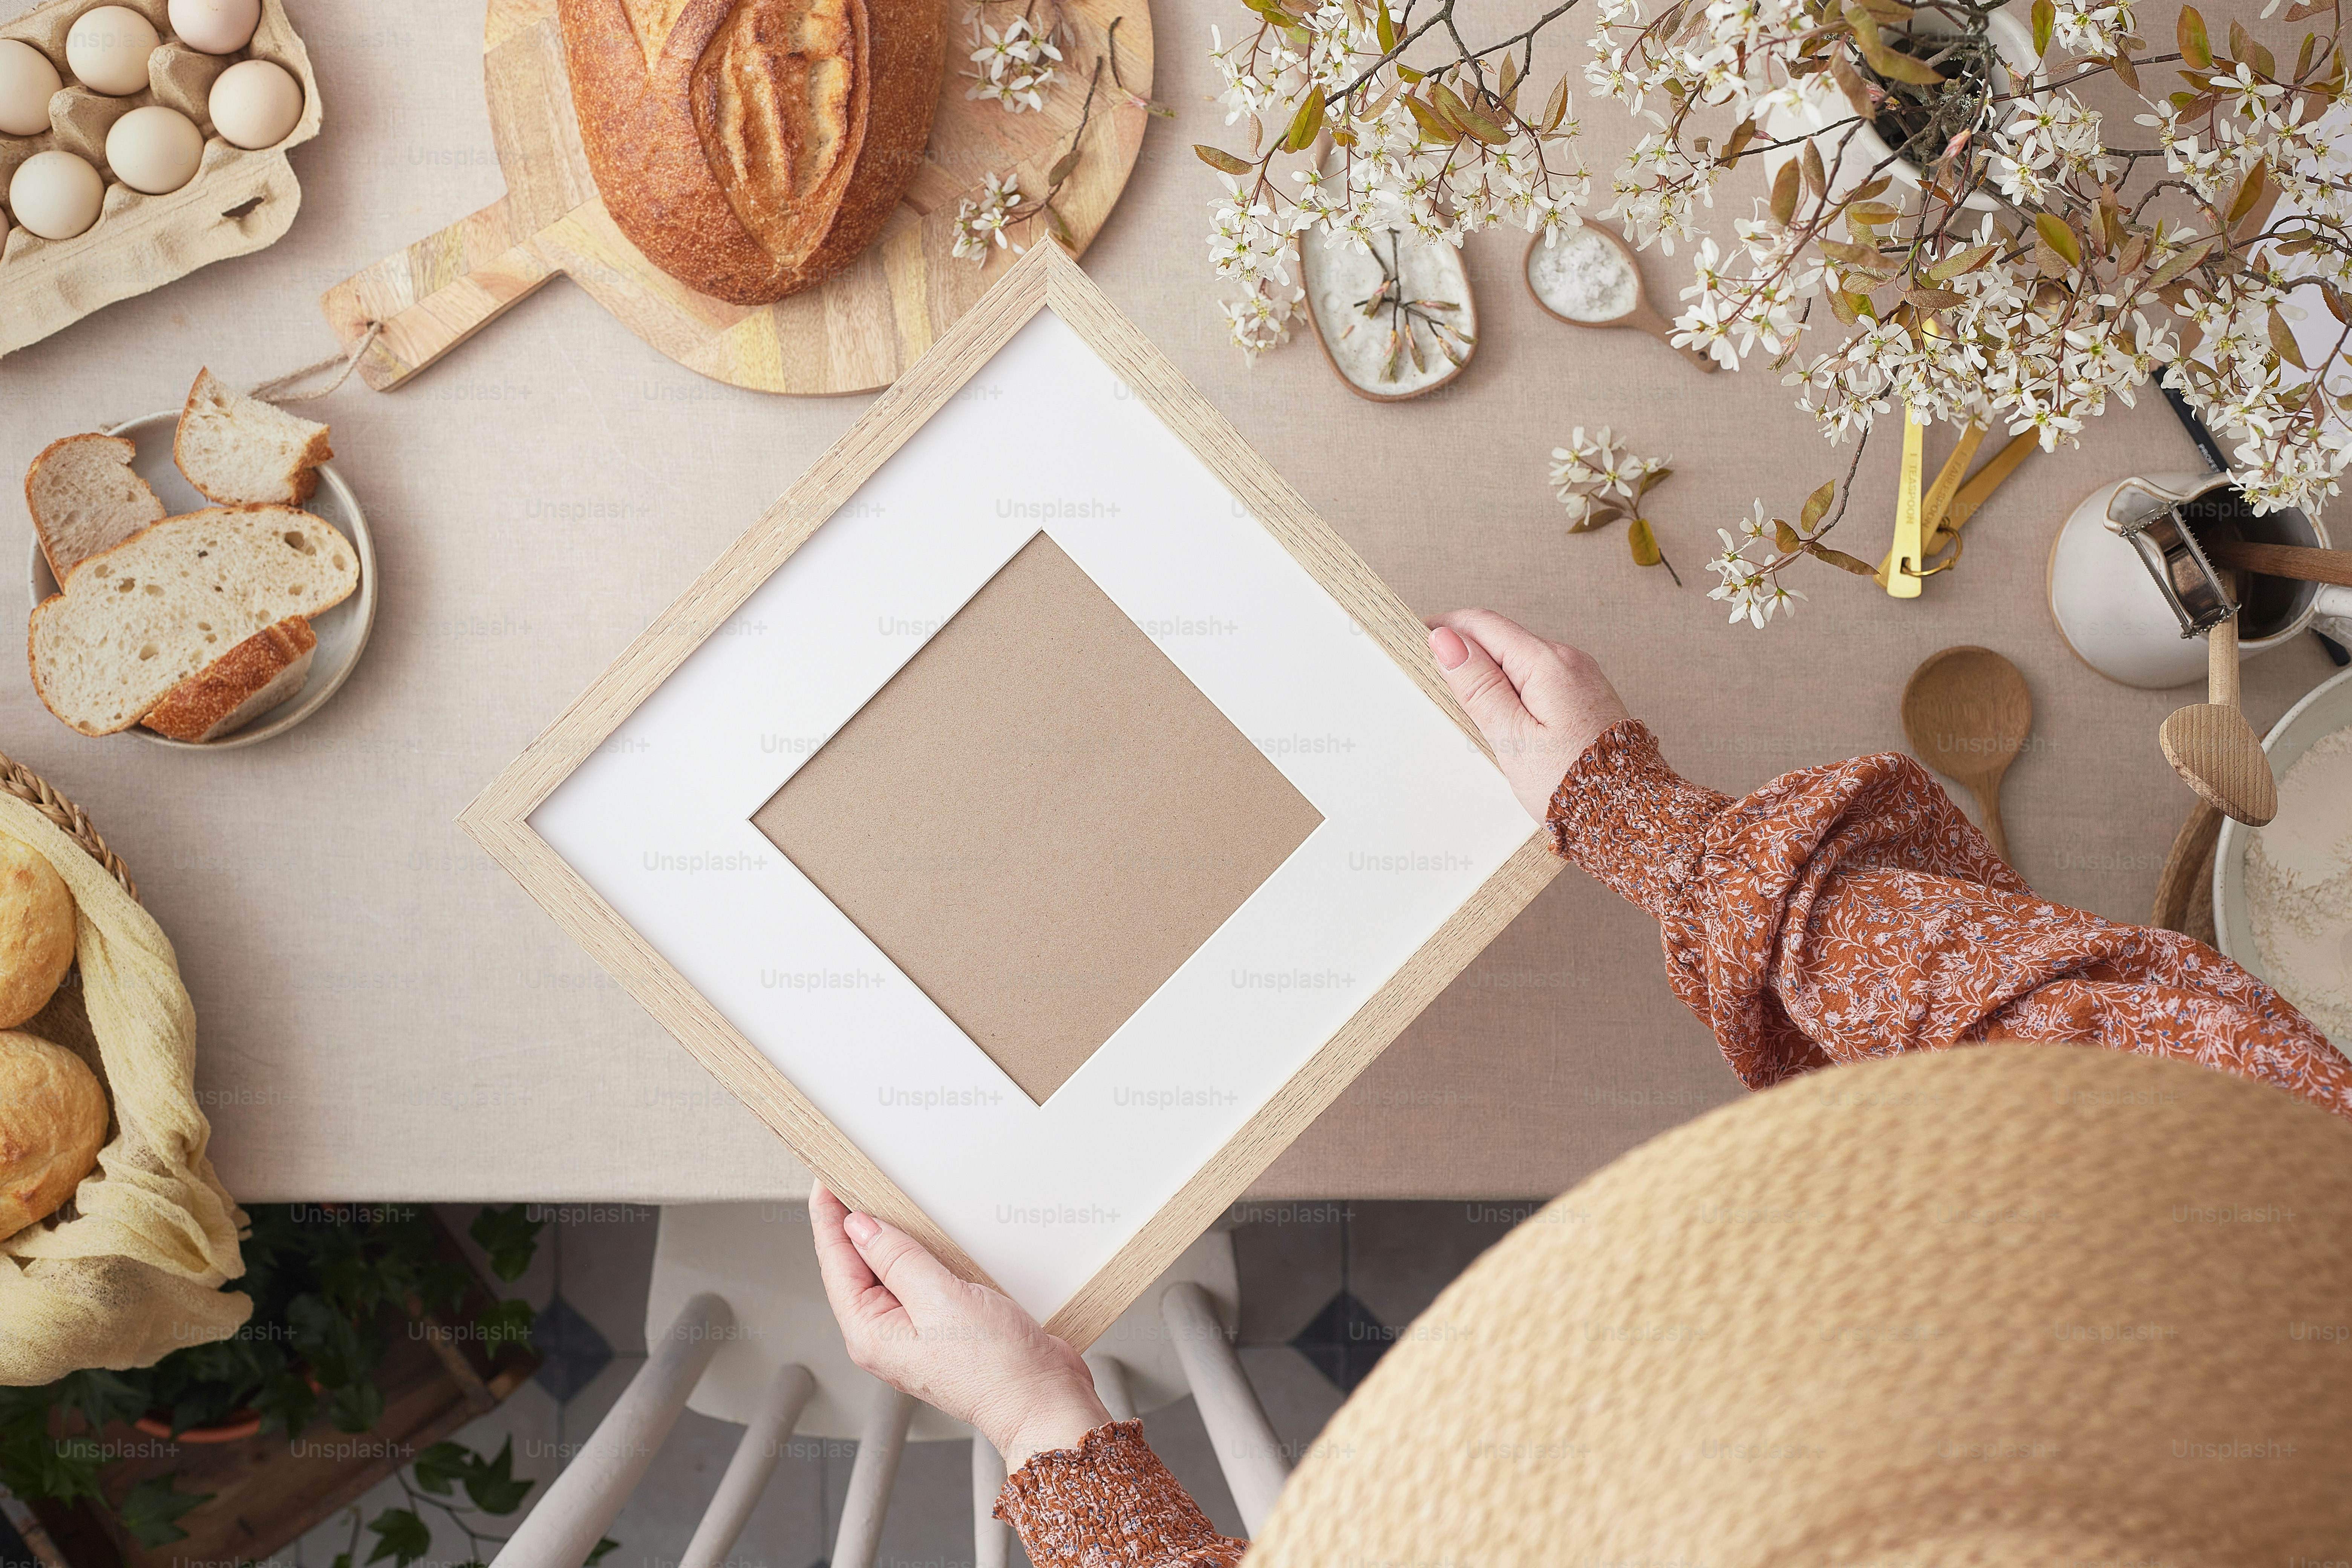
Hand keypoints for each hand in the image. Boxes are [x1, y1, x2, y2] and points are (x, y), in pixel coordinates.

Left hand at [810, 1185, 1109, 1470]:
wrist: (1042, 1399)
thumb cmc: (995, 1368)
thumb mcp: (940, 1299)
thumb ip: (897, 1260)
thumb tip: (860, 1227)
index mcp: (871, 1333)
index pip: (836, 1263)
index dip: (829, 1217)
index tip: (826, 1179)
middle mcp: (886, 1334)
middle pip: (856, 1267)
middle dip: (853, 1222)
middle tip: (850, 1178)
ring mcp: (915, 1331)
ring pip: (889, 1271)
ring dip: (889, 1235)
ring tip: (883, 1197)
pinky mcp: (944, 1325)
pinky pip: (920, 1280)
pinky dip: (919, 1252)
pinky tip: (927, 1234)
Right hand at [1426, 609, 1630, 821]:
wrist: (1628, 814)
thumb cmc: (1570, 783)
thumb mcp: (1512, 737)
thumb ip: (1478, 685)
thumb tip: (1446, 640)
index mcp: (1548, 663)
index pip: (1484, 624)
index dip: (1446, 628)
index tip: (1417, 642)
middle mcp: (1569, 660)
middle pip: (1502, 639)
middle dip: (1466, 652)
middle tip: (1433, 682)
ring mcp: (1581, 677)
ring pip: (1520, 659)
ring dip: (1489, 673)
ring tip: (1466, 707)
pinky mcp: (1585, 697)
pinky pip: (1539, 679)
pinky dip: (1513, 689)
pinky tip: (1503, 718)